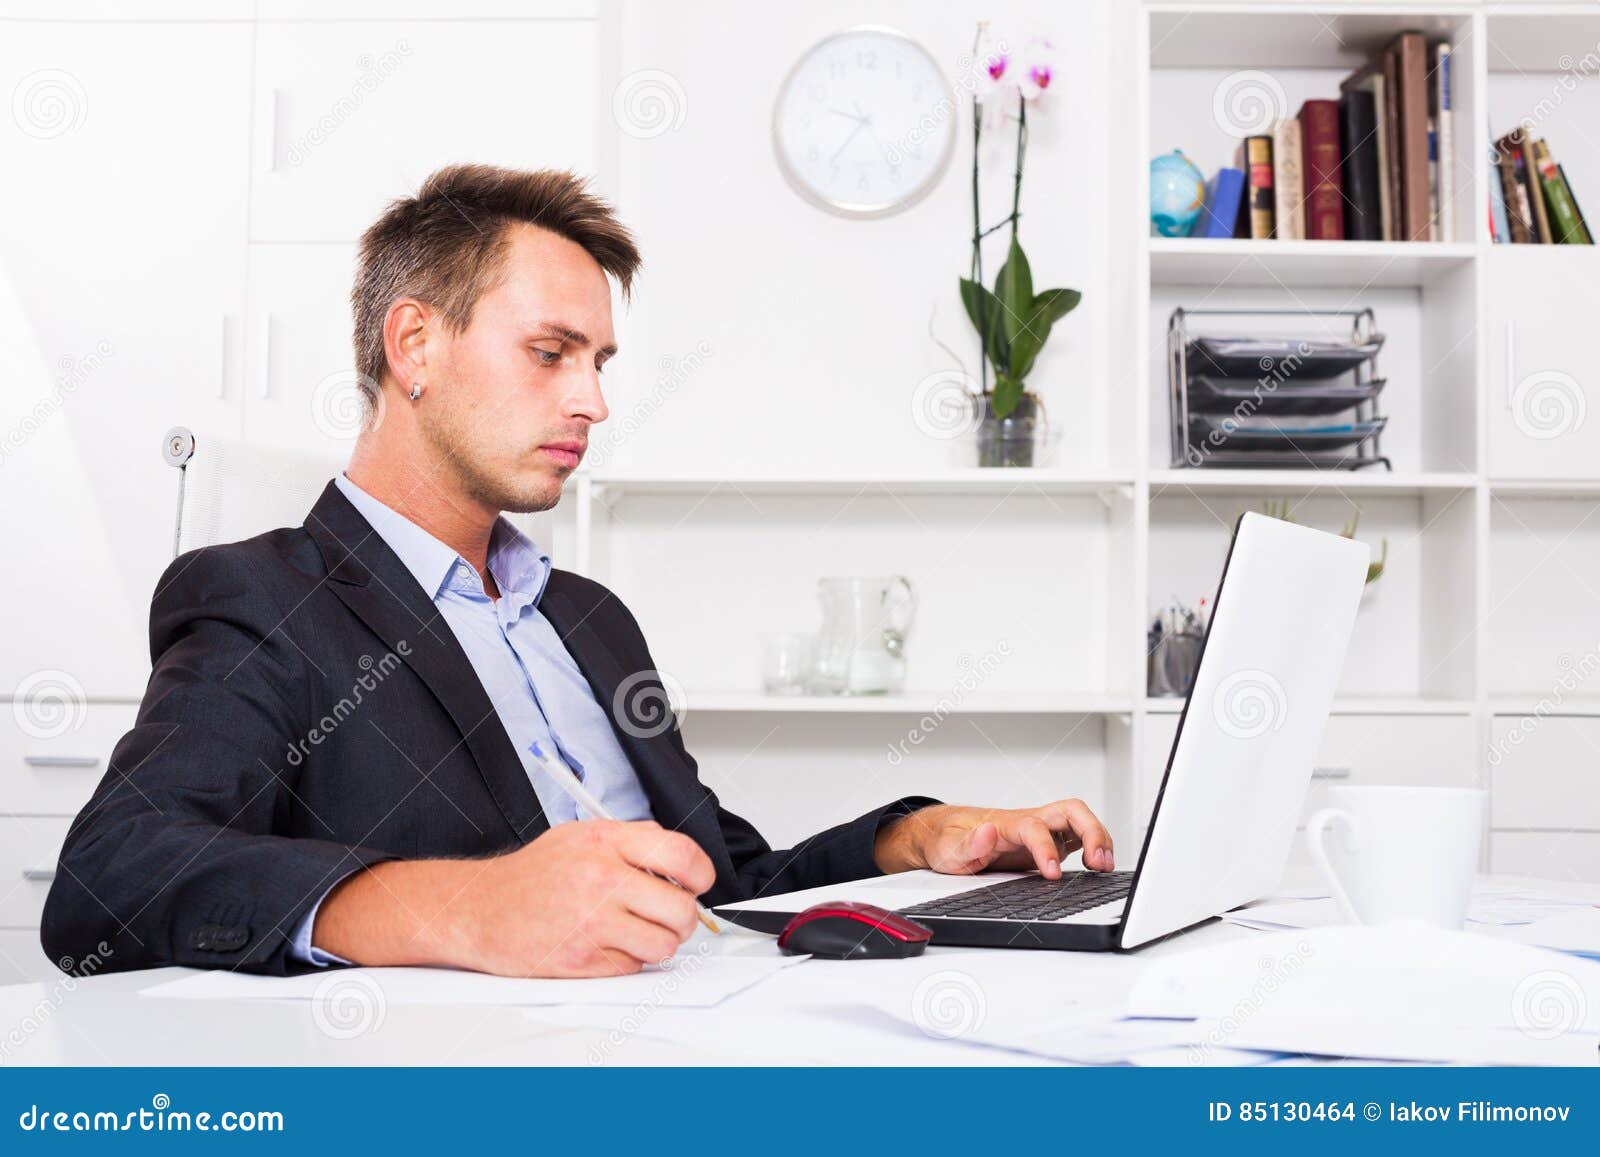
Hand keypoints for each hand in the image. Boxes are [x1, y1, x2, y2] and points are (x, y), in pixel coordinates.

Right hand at [315, 819, 715, 977]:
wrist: (478, 908)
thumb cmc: (530, 875)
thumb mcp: (580, 836)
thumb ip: (629, 841)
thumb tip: (676, 857)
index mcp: (605, 842)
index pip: (681, 854)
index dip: (701, 874)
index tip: (698, 883)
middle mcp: (601, 879)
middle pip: (681, 908)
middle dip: (683, 918)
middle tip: (669, 917)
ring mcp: (591, 921)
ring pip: (664, 945)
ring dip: (657, 944)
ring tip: (635, 933)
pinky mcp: (580, 959)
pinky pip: (632, 968)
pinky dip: (625, 962)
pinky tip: (603, 946)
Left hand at [873, 800, 1113, 878]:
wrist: (947, 835)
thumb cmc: (949, 841)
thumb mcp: (948, 849)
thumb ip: (967, 844)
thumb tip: (986, 832)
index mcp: (1005, 824)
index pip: (1034, 828)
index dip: (1046, 849)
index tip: (1053, 874)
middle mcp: (1028, 822)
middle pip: (1069, 811)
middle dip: (1091, 832)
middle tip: (1099, 863)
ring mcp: (1041, 830)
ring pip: (1079, 821)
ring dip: (1099, 838)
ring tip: (1105, 866)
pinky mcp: (1047, 842)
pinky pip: (1077, 837)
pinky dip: (1094, 847)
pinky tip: (1099, 866)